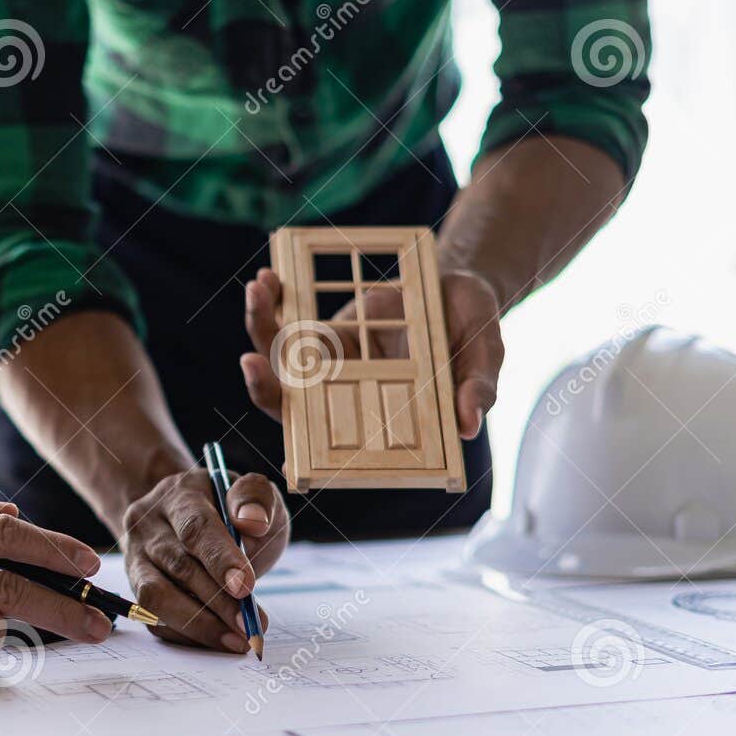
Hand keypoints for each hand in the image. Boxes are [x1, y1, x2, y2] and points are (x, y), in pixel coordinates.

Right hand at [121, 468, 287, 651]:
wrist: (187, 518)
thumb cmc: (228, 510)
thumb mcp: (252, 493)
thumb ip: (257, 498)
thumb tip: (254, 522)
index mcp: (179, 494)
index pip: (195, 527)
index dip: (220, 559)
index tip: (246, 587)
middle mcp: (148, 523)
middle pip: (178, 566)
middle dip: (217, 601)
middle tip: (250, 625)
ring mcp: (136, 557)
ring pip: (155, 596)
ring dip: (198, 623)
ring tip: (236, 639)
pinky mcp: (135, 586)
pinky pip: (153, 618)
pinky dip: (186, 634)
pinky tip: (216, 639)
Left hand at [241, 265, 504, 437]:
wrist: (457, 285)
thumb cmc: (472, 331)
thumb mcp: (484, 353)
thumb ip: (477, 387)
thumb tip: (468, 427)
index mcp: (380, 420)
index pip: (337, 450)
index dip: (307, 456)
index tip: (285, 449)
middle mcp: (344, 398)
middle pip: (291, 406)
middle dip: (264, 387)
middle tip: (251, 362)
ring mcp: (328, 365)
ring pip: (278, 360)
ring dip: (260, 328)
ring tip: (259, 290)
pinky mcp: (321, 332)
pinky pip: (285, 323)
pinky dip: (273, 303)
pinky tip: (270, 279)